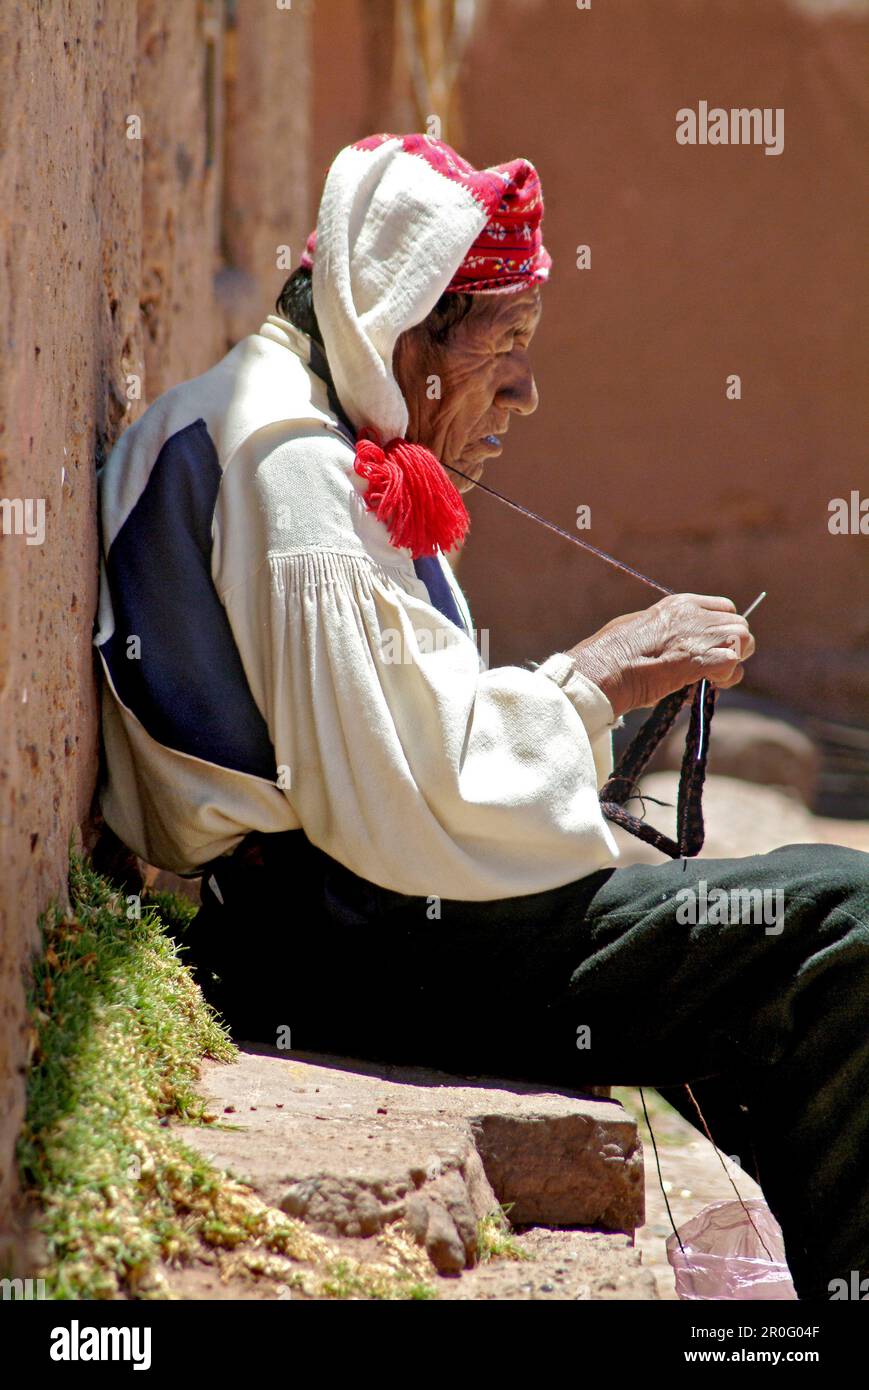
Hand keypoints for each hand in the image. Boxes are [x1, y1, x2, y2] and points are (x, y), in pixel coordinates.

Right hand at [567, 593, 755, 718]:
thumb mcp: (641, 627)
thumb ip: (668, 632)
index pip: (725, 608)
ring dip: (732, 663)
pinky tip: (703, 686)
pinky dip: (724, 678)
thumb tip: (677, 648)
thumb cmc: (612, 653)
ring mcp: (702, 634)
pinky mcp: (705, 658)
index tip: (714, 646)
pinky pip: (733, 665)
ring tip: (710, 679)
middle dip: (734, 648)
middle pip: (739, 625)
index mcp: (680, 604)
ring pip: (743, 642)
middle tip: (715, 668)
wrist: (607, 669)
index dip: (724, 630)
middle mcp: (696, 614)